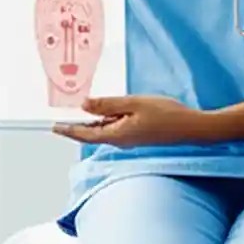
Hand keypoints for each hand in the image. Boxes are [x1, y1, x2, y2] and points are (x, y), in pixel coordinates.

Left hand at [52, 95, 205, 147]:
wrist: (190, 127)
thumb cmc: (165, 114)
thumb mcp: (133, 104)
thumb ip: (108, 104)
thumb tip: (84, 105)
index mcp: (116, 134)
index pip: (85, 134)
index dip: (68, 130)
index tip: (53, 127)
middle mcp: (120, 140)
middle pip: (92, 134)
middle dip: (75, 127)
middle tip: (58, 121)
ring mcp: (129, 138)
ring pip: (104, 130)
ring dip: (90, 123)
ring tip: (77, 113)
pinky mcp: (137, 134)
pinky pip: (115, 127)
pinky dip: (105, 120)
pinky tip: (103, 111)